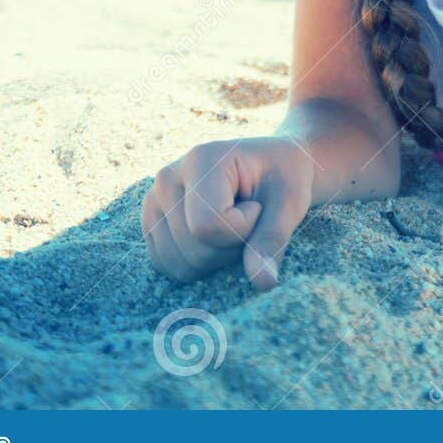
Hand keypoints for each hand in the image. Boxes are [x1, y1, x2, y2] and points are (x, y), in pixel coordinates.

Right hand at [141, 136, 313, 289]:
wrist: (271, 167)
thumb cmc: (284, 178)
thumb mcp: (290, 203)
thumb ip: (273, 240)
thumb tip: (263, 282)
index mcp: (201, 159)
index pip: (207, 226)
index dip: (243, 231)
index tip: (258, 204)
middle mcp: (168, 178)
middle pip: (194, 249)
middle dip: (232, 247)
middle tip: (249, 217)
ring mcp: (153, 202)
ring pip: (180, 264)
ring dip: (216, 258)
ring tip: (232, 224)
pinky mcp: (151, 224)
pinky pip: (169, 267)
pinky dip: (199, 264)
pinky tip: (216, 236)